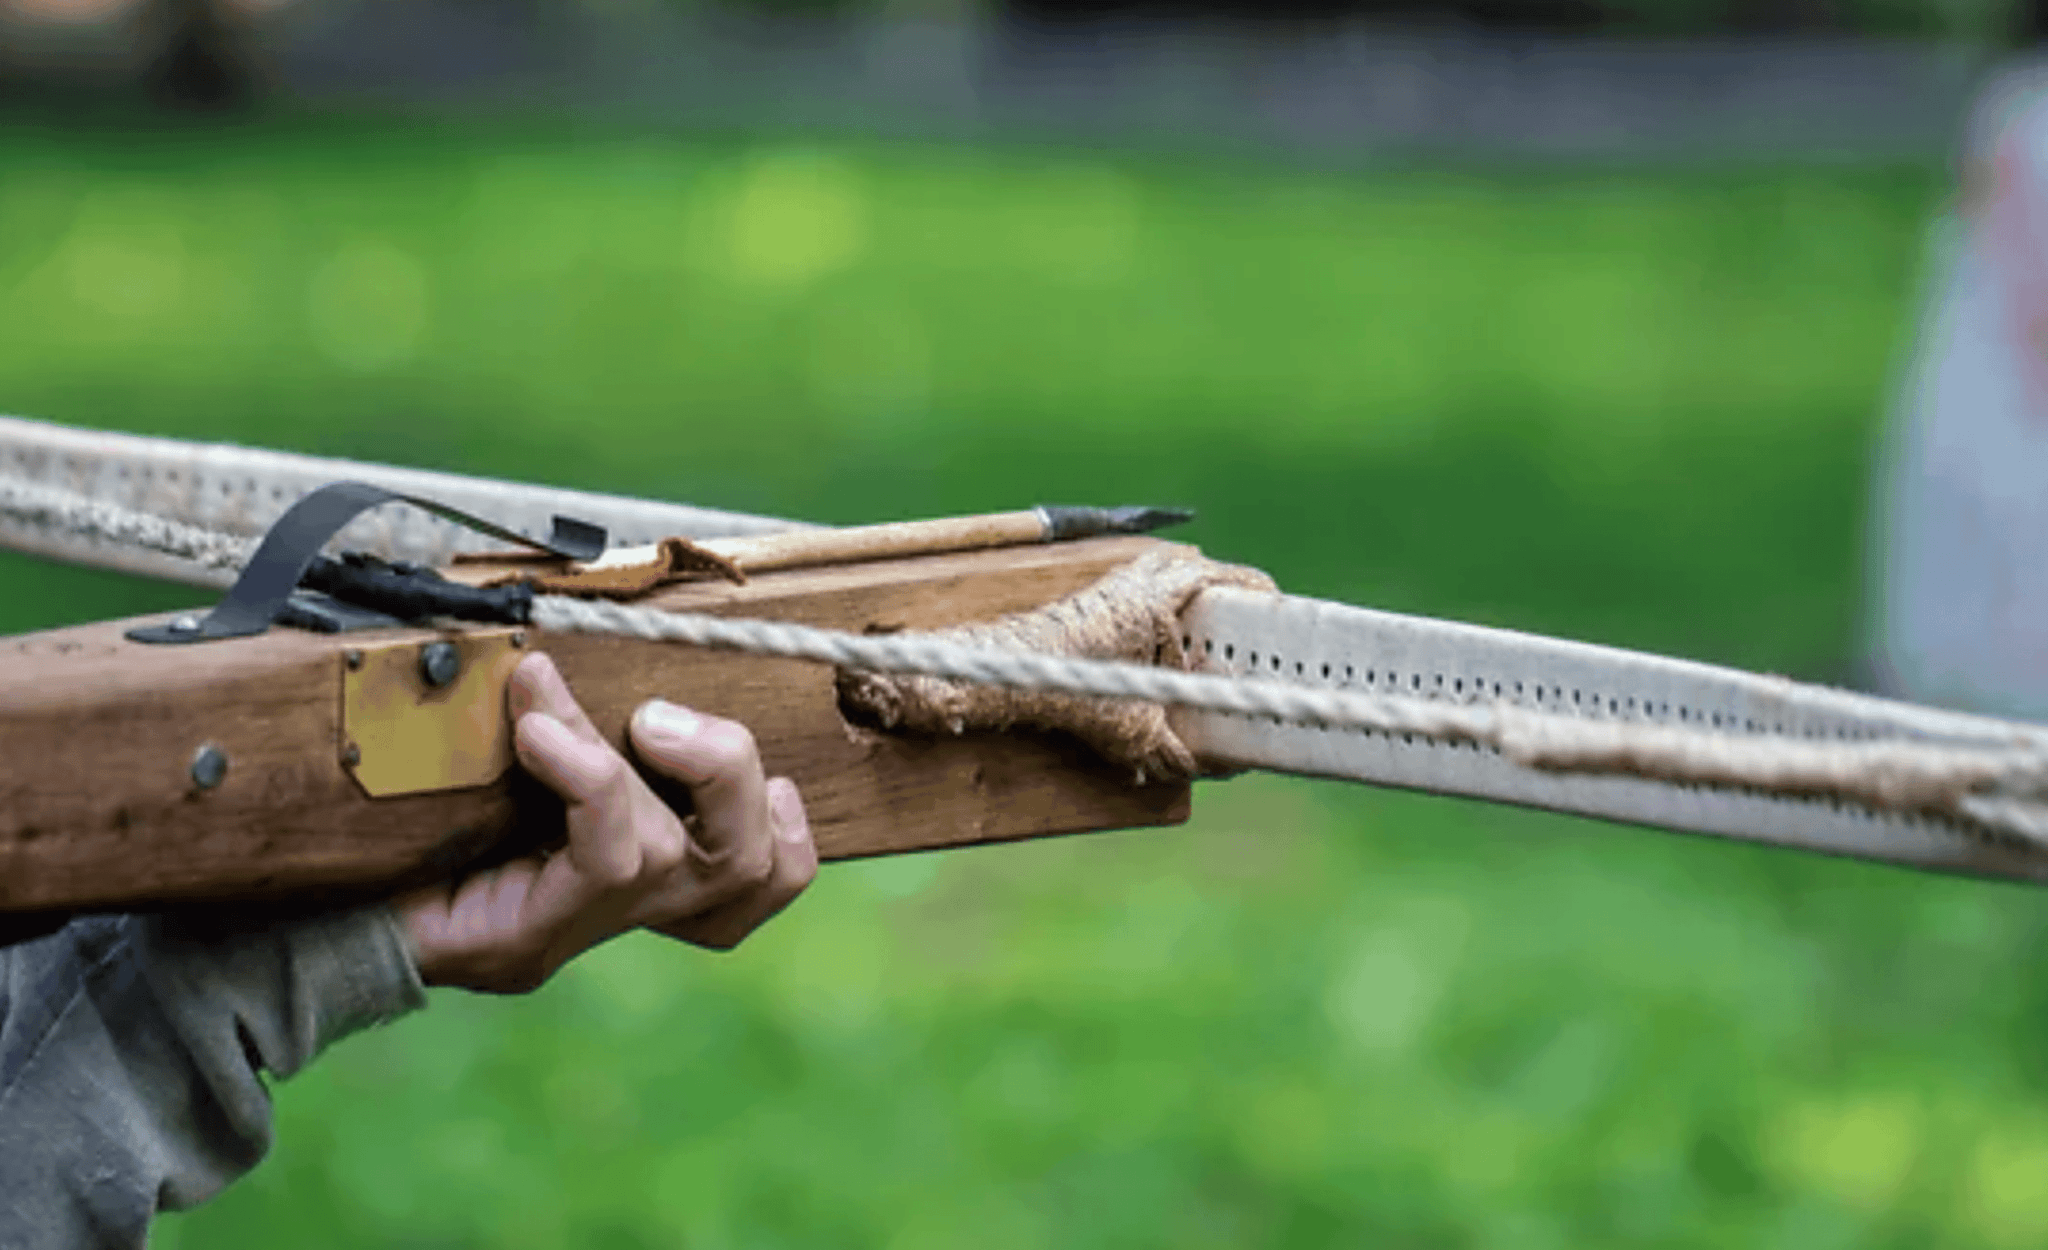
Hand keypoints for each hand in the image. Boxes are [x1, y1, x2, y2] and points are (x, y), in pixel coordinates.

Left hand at [394, 651, 816, 991]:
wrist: (299, 918)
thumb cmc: (395, 828)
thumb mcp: (498, 761)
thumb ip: (550, 726)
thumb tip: (550, 651)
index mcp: (633, 877)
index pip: (760, 876)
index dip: (785, 822)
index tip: (730, 751)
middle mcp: (623, 916)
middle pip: (754, 870)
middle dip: (734, 770)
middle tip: (655, 718)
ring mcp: (580, 933)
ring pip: (696, 863)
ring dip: (653, 766)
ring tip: (579, 720)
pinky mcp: (528, 943)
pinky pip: (608, 860)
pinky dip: (589, 779)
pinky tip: (537, 732)